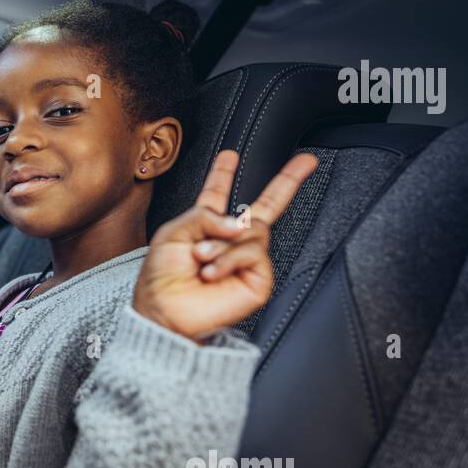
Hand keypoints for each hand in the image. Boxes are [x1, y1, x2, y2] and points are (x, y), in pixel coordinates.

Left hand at [132, 150, 318, 341]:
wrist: (164, 312)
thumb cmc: (161, 278)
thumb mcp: (173, 233)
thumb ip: (204, 215)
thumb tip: (237, 222)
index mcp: (205, 226)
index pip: (218, 194)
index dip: (224, 173)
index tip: (231, 155)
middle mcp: (230, 240)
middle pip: (266, 206)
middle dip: (288, 180)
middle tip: (306, 162)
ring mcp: (247, 259)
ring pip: (253, 230)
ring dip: (221, 244)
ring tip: (201, 260)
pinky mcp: (257, 278)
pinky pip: (253, 253)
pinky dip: (229, 260)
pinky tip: (213, 273)